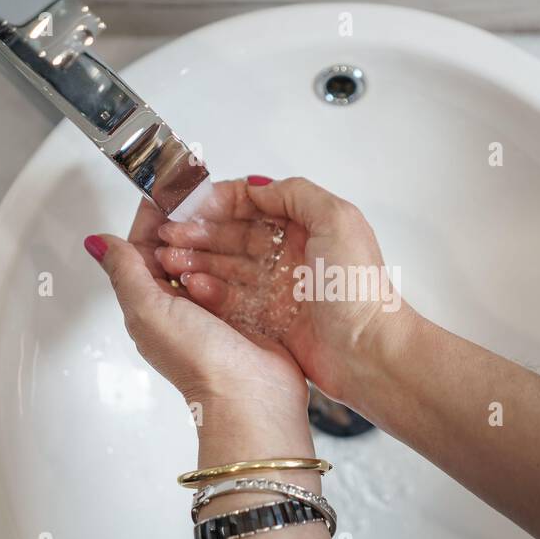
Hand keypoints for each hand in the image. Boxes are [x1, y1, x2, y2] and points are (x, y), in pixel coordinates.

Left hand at [84, 198, 310, 439]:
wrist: (251, 398)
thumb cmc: (199, 364)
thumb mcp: (148, 310)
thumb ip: (124, 271)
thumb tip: (95, 243)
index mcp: (150, 302)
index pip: (143, 245)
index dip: (153, 214)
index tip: (166, 186)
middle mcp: (180, 304)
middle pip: (178, 246)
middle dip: (186, 220)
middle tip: (199, 195)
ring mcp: (215, 306)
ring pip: (211, 255)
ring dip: (216, 235)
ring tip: (225, 216)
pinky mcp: (248, 309)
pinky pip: (243, 271)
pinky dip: (245, 254)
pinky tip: (252, 241)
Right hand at [155, 176, 414, 406]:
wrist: (369, 351)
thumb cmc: (358, 289)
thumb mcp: (338, 220)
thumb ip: (296, 194)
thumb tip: (257, 187)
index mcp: (308, 227)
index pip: (254, 205)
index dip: (219, 203)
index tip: (189, 204)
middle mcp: (291, 255)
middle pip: (234, 235)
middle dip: (200, 232)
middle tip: (170, 234)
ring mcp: (279, 289)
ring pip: (227, 267)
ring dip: (197, 260)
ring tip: (170, 259)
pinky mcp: (269, 320)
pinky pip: (230, 301)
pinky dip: (208, 292)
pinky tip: (189, 286)